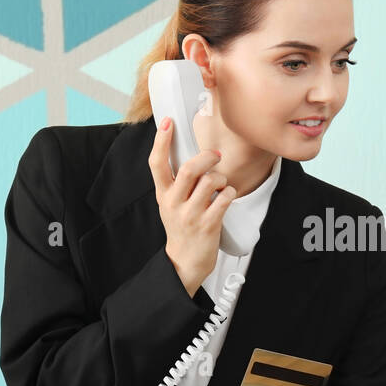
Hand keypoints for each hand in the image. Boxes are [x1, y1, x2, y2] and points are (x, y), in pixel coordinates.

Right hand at [149, 116, 235, 297]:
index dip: (161, 141)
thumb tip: (193, 155)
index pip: (157, 163)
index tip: (167, 122)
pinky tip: (226, 197)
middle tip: (215, 155)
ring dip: (220, 178)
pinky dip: (229, 192)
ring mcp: (191, 214)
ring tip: (220, 185)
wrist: (185, 262)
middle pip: (189, 169)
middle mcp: (174, 203)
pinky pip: (224, 197)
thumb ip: (178, 182)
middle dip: (206, 157)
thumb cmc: (182, 228)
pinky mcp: (208, 224)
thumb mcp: (171, 204)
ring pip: (210, 181)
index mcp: (163, 195)